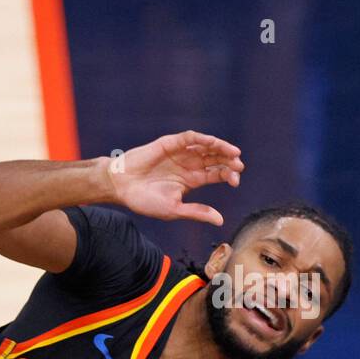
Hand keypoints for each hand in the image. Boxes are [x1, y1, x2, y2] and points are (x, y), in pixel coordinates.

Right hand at [105, 131, 243, 226]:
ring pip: (206, 146)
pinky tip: (213, 143)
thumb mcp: (174, 209)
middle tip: (238, 165)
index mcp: (191, 180)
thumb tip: (220, 221)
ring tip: (233, 153)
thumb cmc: (144, 200)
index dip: (228, 175)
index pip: (216, 173)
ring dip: (220, 148)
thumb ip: (197, 212)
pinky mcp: (170, 143)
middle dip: (228, 161)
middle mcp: (189, 164)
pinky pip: (190, 138)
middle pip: (215, 159)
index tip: (235, 181)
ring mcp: (180, 152)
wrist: (121, 187)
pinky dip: (203, 138)